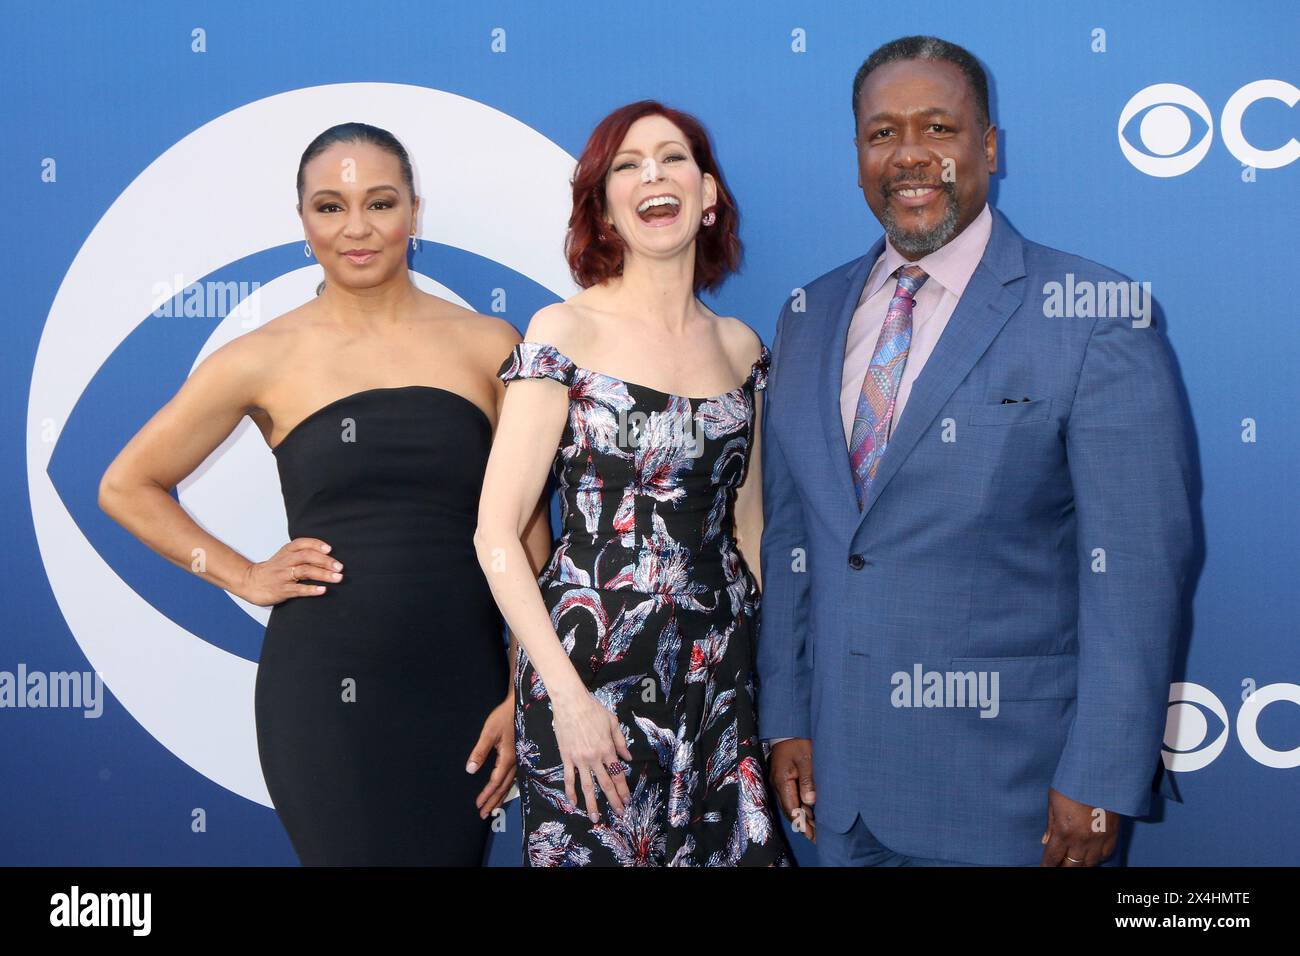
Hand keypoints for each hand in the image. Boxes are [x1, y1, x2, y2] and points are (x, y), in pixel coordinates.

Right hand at [238, 537, 341, 605]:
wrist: (250, 582)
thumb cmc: (274, 569)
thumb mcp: (285, 556)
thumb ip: (303, 554)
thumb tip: (329, 555)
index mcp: (287, 551)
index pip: (302, 543)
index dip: (316, 544)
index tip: (330, 549)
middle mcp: (285, 561)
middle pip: (307, 556)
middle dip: (325, 561)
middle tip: (340, 567)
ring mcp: (283, 576)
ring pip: (305, 571)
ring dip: (323, 574)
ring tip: (338, 578)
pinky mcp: (282, 590)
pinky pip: (298, 589)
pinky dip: (311, 589)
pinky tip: (323, 590)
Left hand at [468, 695, 516, 819]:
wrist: (520, 705)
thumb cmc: (503, 717)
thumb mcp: (488, 733)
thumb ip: (479, 752)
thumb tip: (470, 770)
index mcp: (507, 758)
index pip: (495, 782)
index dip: (486, 794)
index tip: (478, 805)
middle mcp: (515, 762)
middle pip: (504, 787)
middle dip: (494, 801)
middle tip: (485, 814)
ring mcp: (519, 759)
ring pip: (510, 783)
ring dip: (501, 796)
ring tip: (494, 808)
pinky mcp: (519, 755)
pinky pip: (513, 777)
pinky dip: (507, 787)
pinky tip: (504, 790)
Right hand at [551, 690, 632, 822]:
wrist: (571, 703)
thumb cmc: (593, 710)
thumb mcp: (613, 722)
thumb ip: (621, 741)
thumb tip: (628, 758)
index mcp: (608, 749)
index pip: (618, 774)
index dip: (623, 789)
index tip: (627, 800)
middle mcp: (595, 758)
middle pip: (605, 784)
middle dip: (613, 800)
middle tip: (618, 814)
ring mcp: (579, 759)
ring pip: (587, 786)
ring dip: (592, 803)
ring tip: (595, 818)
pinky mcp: (566, 757)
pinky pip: (569, 777)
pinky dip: (570, 791)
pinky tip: (572, 803)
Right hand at [769, 738, 815, 842]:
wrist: (788, 727)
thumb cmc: (797, 741)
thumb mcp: (806, 759)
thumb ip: (808, 781)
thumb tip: (810, 803)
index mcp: (782, 781)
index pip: (791, 809)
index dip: (802, 824)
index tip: (813, 836)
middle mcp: (778, 784)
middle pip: (789, 810)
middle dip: (802, 824)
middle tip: (816, 837)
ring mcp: (779, 781)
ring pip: (790, 804)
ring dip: (801, 817)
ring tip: (814, 829)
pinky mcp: (783, 777)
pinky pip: (791, 796)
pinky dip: (800, 806)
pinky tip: (808, 811)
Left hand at [1040, 787, 1119, 865]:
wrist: (1100, 775)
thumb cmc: (1073, 784)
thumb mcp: (1054, 801)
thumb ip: (1051, 824)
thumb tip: (1046, 841)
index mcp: (1064, 831)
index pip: (1053, 857)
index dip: (1047, 866)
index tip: (1045, 868)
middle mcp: (1082, 840)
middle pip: (1072, 866)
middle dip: (1063, 868)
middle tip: (1059, 865)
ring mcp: (1099, 840)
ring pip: (1089, 864)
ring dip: (1080, 864)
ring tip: (1074, 861)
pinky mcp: (1112, 835)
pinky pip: (1105, 855)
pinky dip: (1097, 858)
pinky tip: (1091, 854)